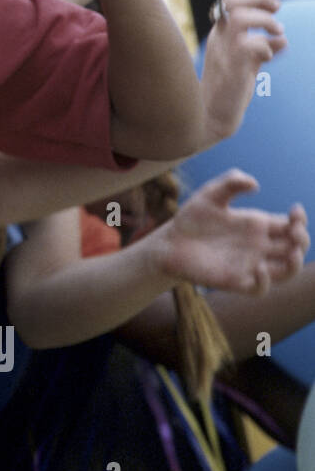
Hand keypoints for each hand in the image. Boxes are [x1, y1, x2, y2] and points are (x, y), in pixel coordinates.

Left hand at [151, 169, 309, 295]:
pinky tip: (259, 268)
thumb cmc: (191, 219)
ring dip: (295, 264)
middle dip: (302, 239)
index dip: (300, 220)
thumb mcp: (210, 194)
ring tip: (291, 252)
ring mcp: (248, 265)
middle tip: (294, 230)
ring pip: (286, 271)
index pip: (291, 226)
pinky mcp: (234, 281)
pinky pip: (259, 288)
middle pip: (295, 248)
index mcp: (257, 226)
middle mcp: (258, 247)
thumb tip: (256, 184)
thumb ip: (231, 182)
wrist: (168, 243)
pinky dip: (265, 281)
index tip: (295, 210)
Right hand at [199, 0, 285, 143]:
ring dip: (265, 21)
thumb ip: (262, 48)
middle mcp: (218, 39)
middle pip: (232, 0)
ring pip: (239, 18)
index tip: (274, 6)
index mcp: (219, 35)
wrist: (210, 118)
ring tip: (277, 32)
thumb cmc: (228, 91)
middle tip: (276, 10)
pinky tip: (268, 58)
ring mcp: (223, 52)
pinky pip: (250, 45)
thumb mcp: (247, 63)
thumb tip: (282, 39)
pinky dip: (266, 47)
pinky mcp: (231, 68)